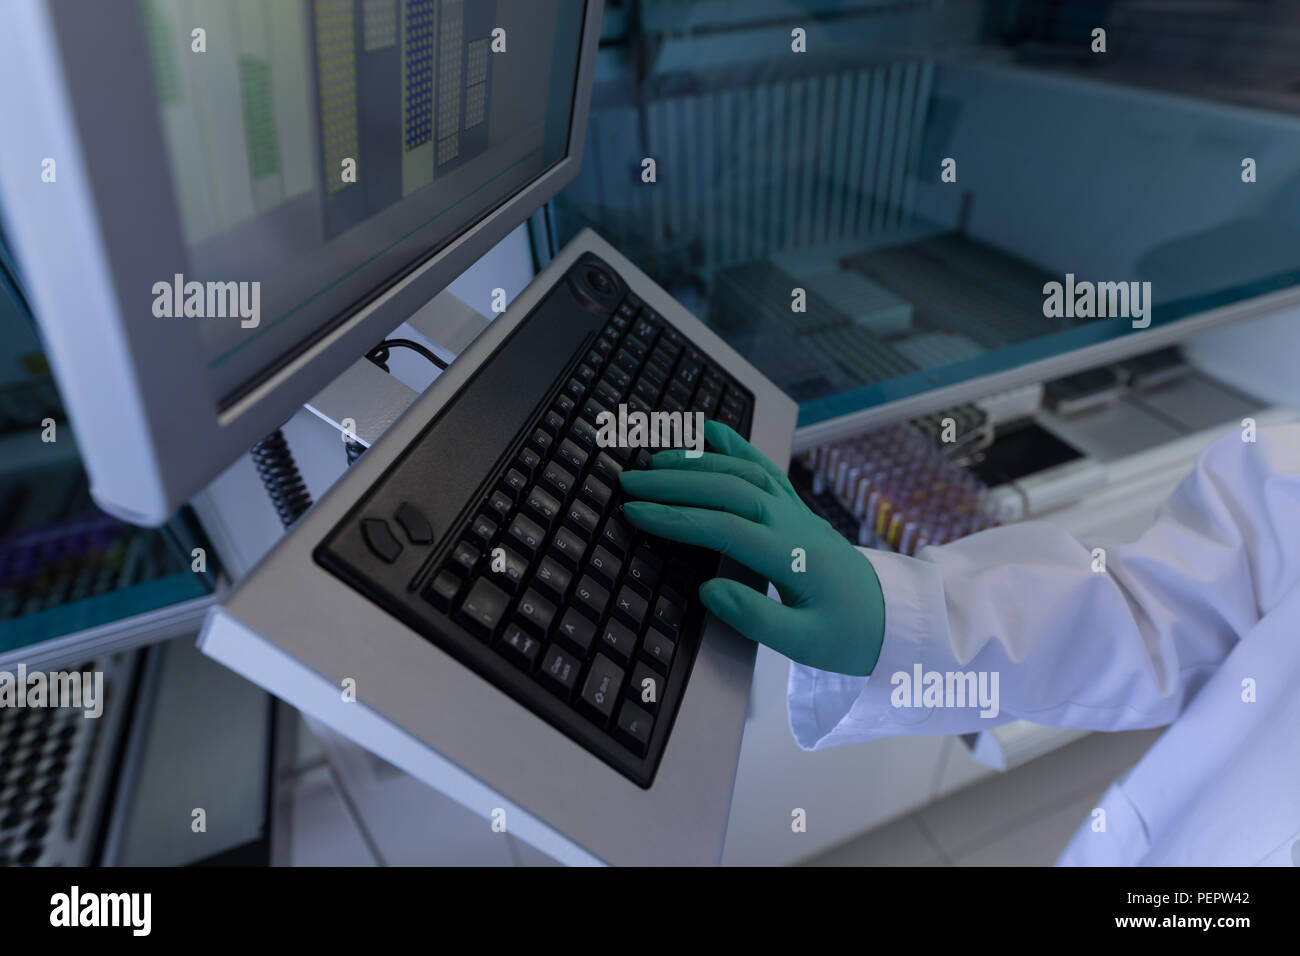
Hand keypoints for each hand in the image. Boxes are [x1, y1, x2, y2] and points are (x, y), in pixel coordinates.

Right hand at [619, 420, 884, 674]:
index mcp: (792, 556)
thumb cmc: (848, 635)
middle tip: (630, 482)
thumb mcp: (805, 644)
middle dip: (675, 482)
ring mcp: (796, 511)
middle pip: (727, 490)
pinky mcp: (797, 509)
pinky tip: (710, 431)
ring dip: (698, 462)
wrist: (892, 619)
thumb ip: (757, 618)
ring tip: (655, 461)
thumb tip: (708, 591)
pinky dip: (736, 446)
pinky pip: (764, 468)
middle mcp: (793, 523)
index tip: (636, 513)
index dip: (676, 518)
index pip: (723, 527)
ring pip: (743, 473)